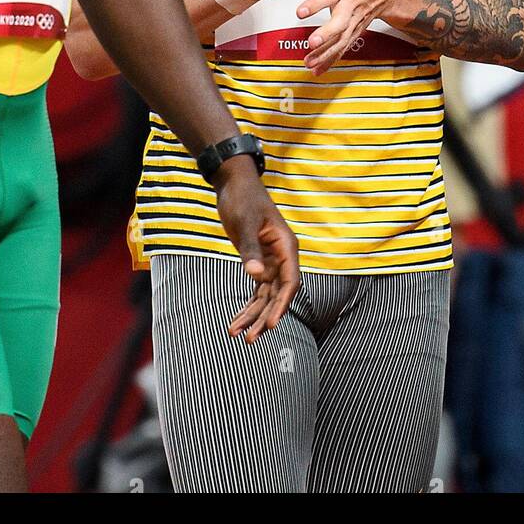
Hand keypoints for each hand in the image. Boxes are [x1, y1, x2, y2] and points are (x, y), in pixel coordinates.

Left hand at [213, 160, 300, 341]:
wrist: (234, 184)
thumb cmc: (243, 199)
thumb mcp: (245, 223)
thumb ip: (250, 249)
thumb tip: (254, 277)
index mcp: (286, 246)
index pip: (290, 282)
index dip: (282, 305)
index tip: (271, 324)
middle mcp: (281, 257)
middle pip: (277, 295)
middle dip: (264, 317)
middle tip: (250, 339)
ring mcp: (270, 261)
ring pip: (265, 296)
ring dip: (253, 315)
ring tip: (237, 335)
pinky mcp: (257, 262)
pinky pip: (256, 289)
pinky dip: (246, 304)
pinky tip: (236, 320)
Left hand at [296, 0, 396, 73]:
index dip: (317, 3)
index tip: (301, 11)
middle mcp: (351, 6)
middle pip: (340, 23)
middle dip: (326, 35)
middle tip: (311, 44)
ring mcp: (353, 22)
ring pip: (340, 40)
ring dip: (325, 53)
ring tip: (308, 62)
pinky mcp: (353, 32)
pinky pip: (342, 48)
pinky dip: (329, 60)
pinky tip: (315, 70)